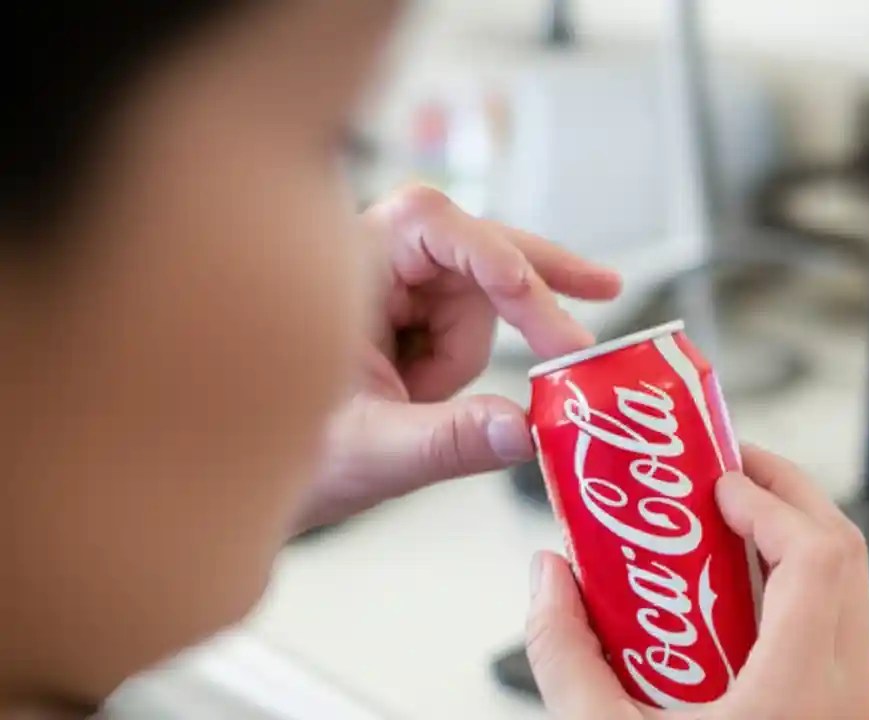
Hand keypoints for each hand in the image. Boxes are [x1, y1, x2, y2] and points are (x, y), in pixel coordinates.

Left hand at [295, 186, 620, 530]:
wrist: (258, 474)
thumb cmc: (284, 452)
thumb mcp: (372, 450)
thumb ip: (449, 440)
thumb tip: (526, 430)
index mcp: (345, 269)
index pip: (430, 225)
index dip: (491, 251)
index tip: (531, 295)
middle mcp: (373, 262)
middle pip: (476, 250)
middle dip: (531, 292)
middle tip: (604, 295)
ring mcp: (395, 284)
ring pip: (479, 300)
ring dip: (468, 359)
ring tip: (418, 403)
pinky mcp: (409, 310)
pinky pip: (468, 322)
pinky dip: (475, 354)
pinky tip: (445, 385)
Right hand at [525, 445, 868, 719]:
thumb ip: (565, 655)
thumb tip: (547, 579)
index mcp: (807, 693)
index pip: (819, 554)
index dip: (769, 498)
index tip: (714, 480)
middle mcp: (849, 697)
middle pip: (843, 558)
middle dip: (782, 499)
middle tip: (719, 474)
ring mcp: (853, 714)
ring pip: (842, 597)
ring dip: (785, 548)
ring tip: (717, 530)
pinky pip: (829, 638)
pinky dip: (786, 600)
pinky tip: (724, 612)